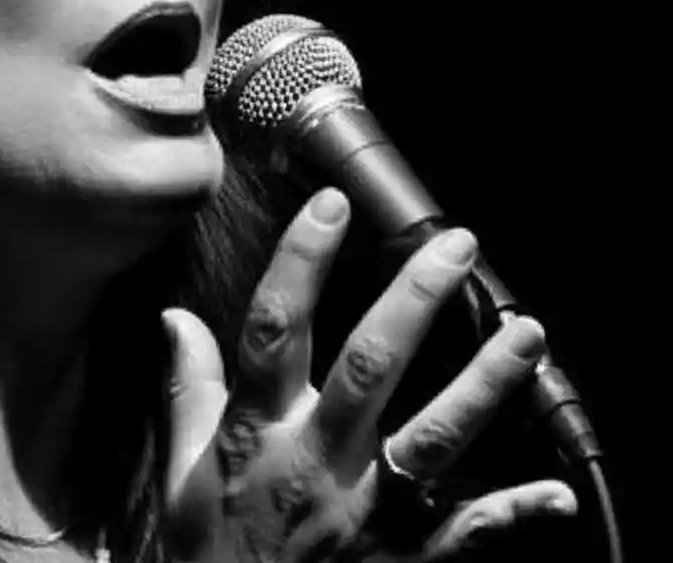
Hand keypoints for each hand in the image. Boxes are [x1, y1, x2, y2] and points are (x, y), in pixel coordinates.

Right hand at [161, 188, 576, 561]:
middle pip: (369, 367)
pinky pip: (468, 532)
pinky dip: (516, 513)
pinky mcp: (403, 557)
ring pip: (434, 437)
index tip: (331, 205)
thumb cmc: (210, 553)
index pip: (272, 332)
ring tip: (526, 333)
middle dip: (414, 300)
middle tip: (455, 247)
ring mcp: (366, 512)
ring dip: (485, 382)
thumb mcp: (178, 474)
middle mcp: (315, 464)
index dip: (300, 262)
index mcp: (255, 435)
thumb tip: (175, 320)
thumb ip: (186, 392)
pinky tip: (557, 496)